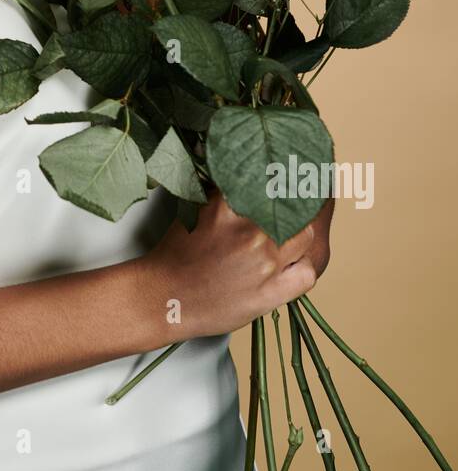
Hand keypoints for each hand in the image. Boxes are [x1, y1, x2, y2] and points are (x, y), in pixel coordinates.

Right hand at [131, 188, 327, 345]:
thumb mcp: (194, 210)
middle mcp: (250, 231)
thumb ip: (223, 192)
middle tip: (284, 218)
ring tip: (283, 245)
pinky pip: (307, 273)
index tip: (285, 186)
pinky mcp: (271, 292)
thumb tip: (244, 172)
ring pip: (306, 237)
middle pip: (294, 209)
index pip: (272, 182)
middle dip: (290, 213)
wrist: (164, 298)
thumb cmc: (176, 255)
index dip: (283, 185)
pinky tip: (287, 270)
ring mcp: (264, 262)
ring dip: (297, 240)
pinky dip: (301, 270)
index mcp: (229, 206)